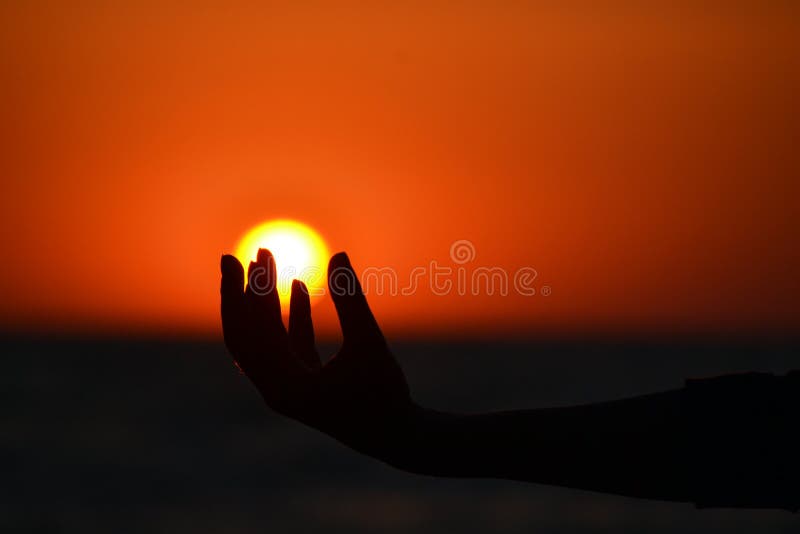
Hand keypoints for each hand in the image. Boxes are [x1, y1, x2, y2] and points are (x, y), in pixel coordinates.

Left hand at [220, 249, 413, 457]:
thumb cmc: (385, 394)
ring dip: (265, 303)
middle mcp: (277, 389)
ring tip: (264, 262)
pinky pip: (290, 346)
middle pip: (246, 336)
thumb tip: (338, 255)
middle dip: (242, 295)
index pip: (247, 333)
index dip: (239, 293)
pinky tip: (299, 287)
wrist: (399, 437)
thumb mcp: (368, 342)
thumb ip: (351, 300)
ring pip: (266, 339)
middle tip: (234, 257)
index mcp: (283, 385)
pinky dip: (291, 318)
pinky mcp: (307, 384)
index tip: (232, 258)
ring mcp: (290, 388)